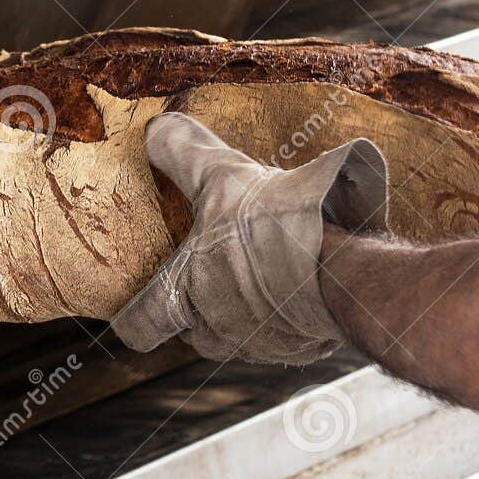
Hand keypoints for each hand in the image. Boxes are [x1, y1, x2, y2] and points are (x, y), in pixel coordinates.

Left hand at [112, 113, 388, 364]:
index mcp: (183, 295)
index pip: (138, 325)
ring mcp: (259, 344)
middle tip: (218, 272)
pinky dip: (290, 314)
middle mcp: (215, 330)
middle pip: (193, 329)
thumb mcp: (221, 178)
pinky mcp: (302, 347)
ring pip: (240, 333)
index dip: (134, 319)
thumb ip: (183, 156)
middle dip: (202, 305)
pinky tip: (304, 282)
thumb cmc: (273, 227)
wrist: (343, 268)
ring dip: (248, 309)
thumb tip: (154, 130)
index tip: (138, 311)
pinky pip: (287, 335)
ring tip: (267, 271)